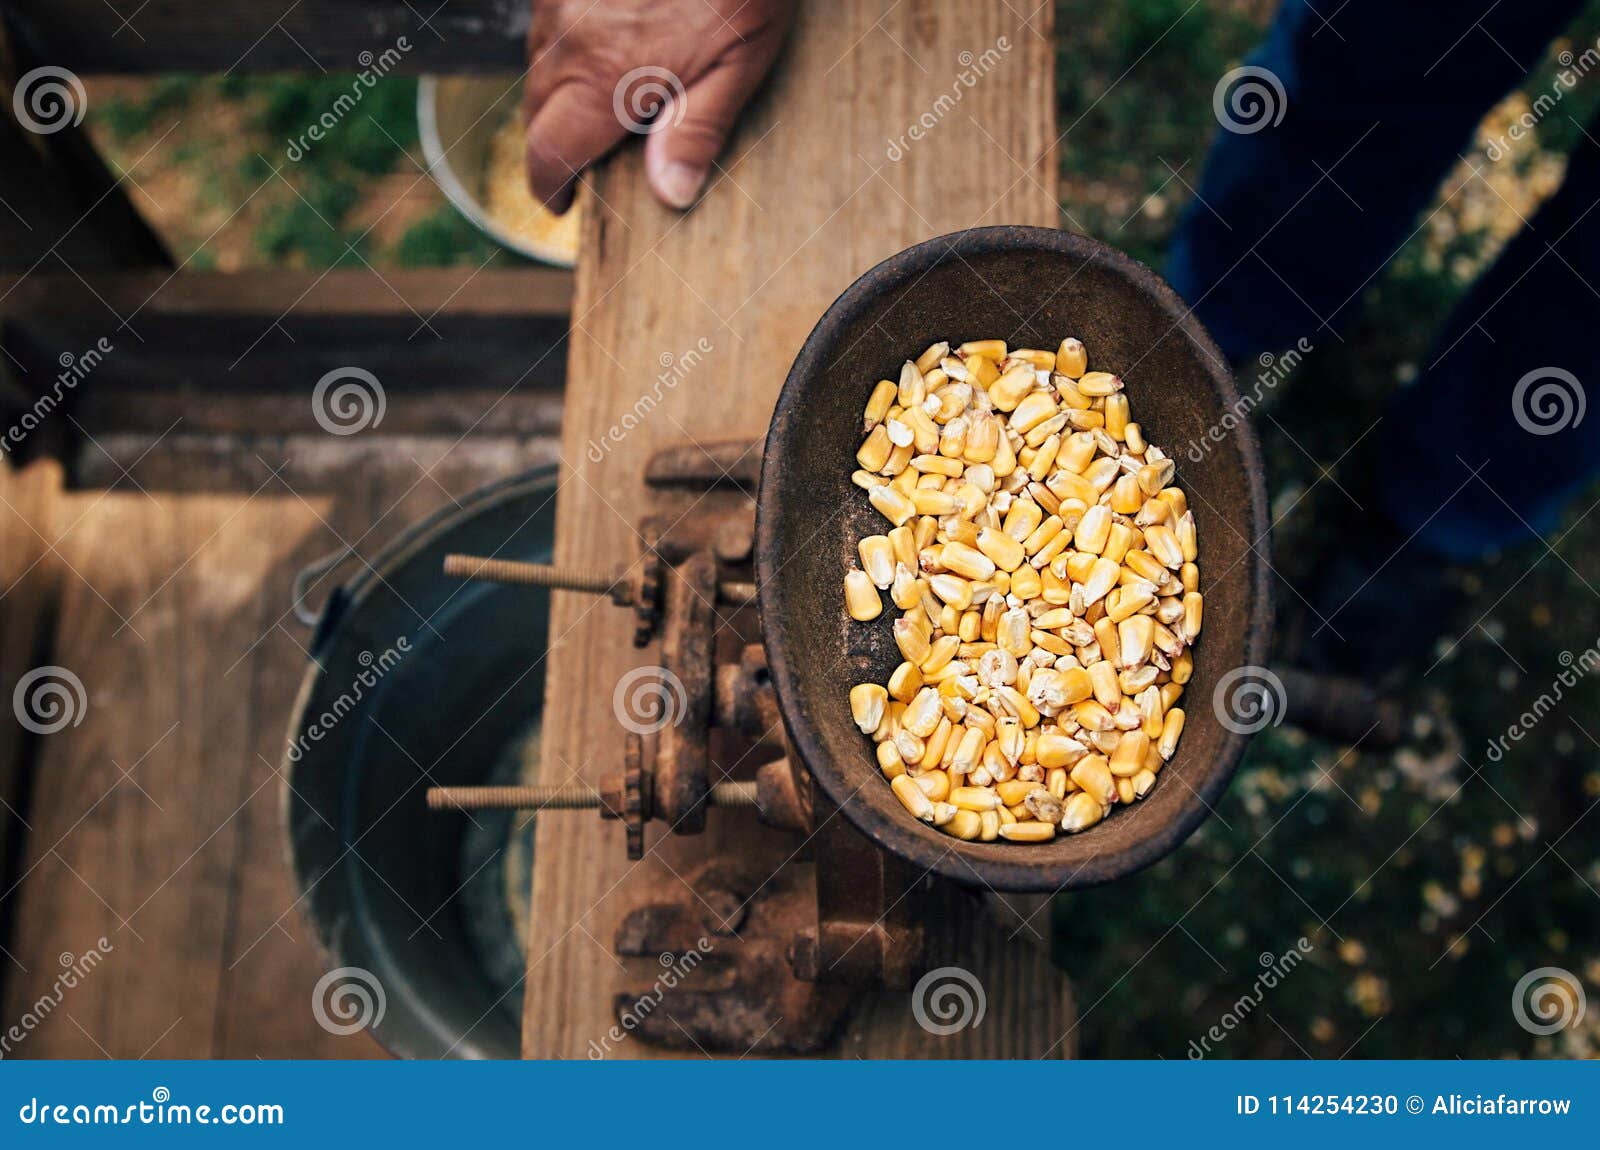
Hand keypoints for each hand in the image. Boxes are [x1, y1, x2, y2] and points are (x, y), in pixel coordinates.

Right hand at [523, 0, 794, 211]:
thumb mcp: (740, 58)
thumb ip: (698, 128)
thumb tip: (669, 194)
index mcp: (605, 78)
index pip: (548, 154)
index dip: (552, 188)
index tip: (565, 204)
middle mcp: (568, 38)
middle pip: (536, 110)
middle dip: (555, 144)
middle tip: (587, 165)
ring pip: (541, 61)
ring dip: (561, 91)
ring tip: (602, 106)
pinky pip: (552, 19)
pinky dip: (569, 43)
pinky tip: (609, 41)